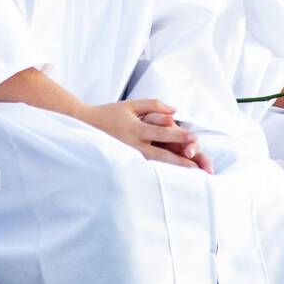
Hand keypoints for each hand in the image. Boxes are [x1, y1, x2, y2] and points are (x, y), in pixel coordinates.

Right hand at [79, 99, 211, 169]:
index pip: (161, 133)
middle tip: (197, 165)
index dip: (178, 136)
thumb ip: (154, 105)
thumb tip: (175, 111)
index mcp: (135, 129)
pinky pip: (145, 169)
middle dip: (180, 160)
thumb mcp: (130, 105)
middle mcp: (133, 145)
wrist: (85, 126)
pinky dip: (159, 173)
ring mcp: (129, 156)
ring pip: (154, 165)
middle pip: (160, 155)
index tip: (194, 138)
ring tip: (188, 175)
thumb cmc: (109, 114)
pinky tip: (170, 178)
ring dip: (172, 170)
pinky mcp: (126, 163)